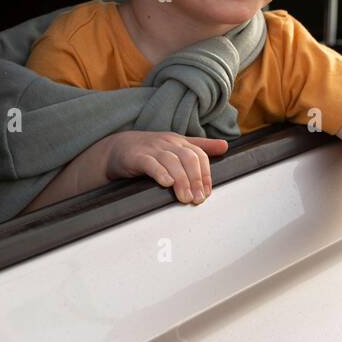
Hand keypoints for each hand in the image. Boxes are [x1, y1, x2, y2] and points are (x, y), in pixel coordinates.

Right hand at [103, 130, 229, 204]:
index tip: (207, 192)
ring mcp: (152, 149)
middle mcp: (168, 143)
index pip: (199, 155)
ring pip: (172, 162)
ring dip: (182, 181)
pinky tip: (167, 183)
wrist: (116, 148)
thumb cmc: (150, 150)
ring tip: (185, 198)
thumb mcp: (176, 145)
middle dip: (196, 180)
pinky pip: (150, 163)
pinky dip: (160, 173)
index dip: (206, 174)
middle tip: (198, 199)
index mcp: (179, 142)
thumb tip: (225, 146)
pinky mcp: (136, 157)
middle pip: (188, 158)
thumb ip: (200, 147)